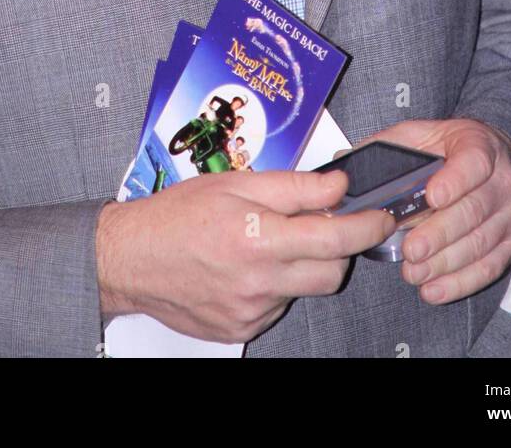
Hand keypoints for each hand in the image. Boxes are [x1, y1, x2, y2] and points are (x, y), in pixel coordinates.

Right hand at [96, 167, 397, 342]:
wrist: (131, 258)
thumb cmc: (177, 214)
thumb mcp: (237, 182)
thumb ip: (294, 186)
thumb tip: (338, 185)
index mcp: (259, 237)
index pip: (336, 238)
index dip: (367, 226)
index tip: (379, 215)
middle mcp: (259, 281)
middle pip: (332, 273)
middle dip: (338, 248)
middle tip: (322, 224)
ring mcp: (251, 311)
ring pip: (304, 290)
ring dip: (303, 266)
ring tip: (270, 242)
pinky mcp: (241, 329)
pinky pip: (277, 306)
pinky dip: (275, 285)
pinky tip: (248, 266)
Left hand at [345, 117, 510, 305]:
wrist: (495, 162)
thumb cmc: (450, 149)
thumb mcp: (421, 135)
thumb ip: (386, 146)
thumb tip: (343, 160)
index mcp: (479, 146)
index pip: (473, 162)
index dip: (454, 180)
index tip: (432, 196)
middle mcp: (501, 181)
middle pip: (474, 210)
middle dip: (440, 233)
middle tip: (410, 249)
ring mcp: (509, 214)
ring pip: (480, 242)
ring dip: (445, 262)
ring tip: (414, 272)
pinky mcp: (509, 242)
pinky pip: (489, 267)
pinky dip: (461, 282)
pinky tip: (434, 289)